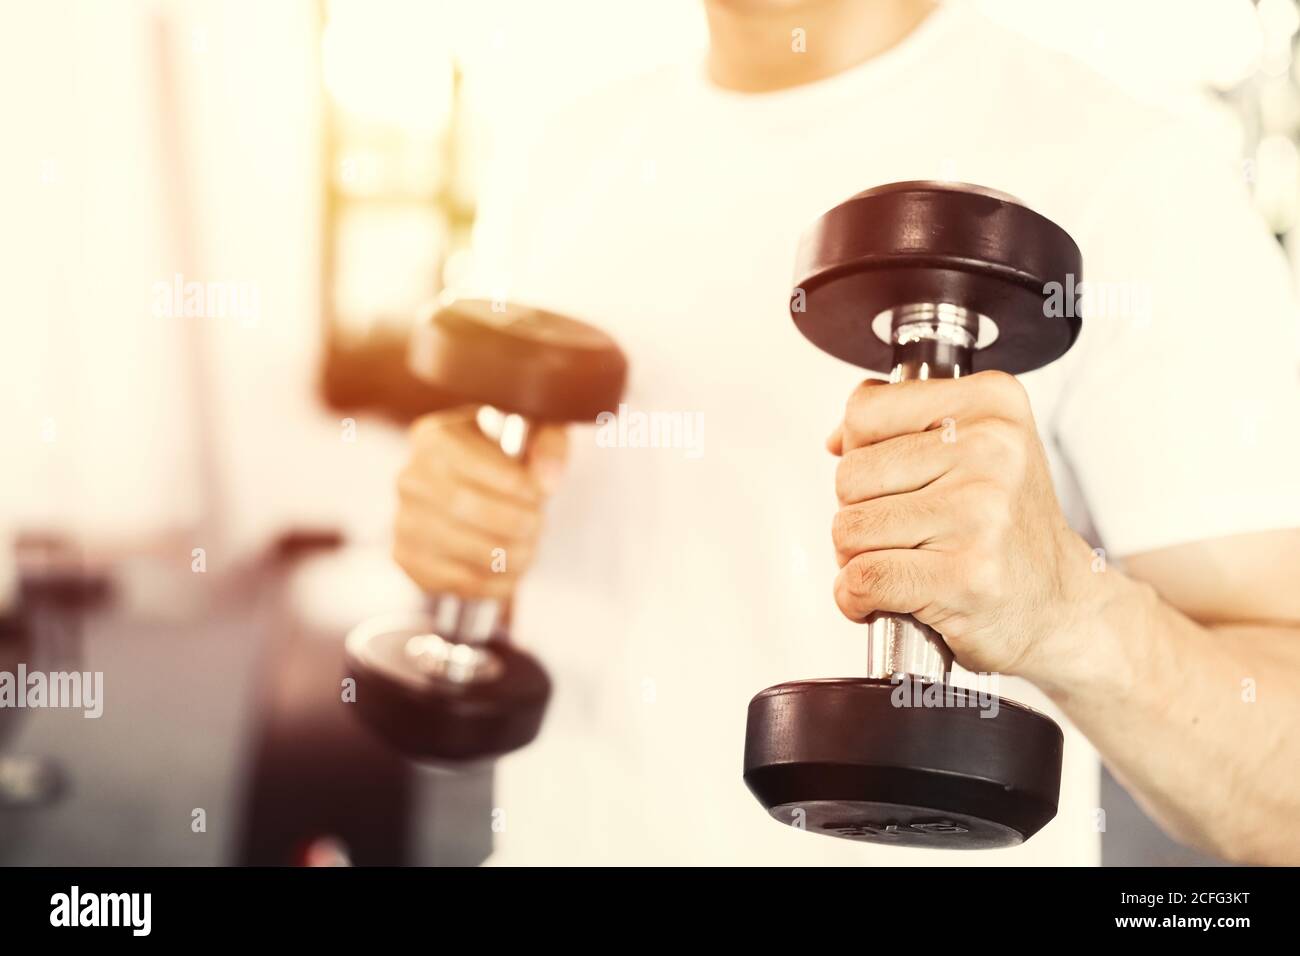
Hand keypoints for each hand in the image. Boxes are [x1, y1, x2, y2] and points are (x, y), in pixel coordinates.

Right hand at [394, 408, 566, 600]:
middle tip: (538, 524)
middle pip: (468, 508)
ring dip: (513, 556)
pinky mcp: (408, 559)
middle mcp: (411, 478)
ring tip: (529, 547)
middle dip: (518, 523)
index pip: (485, 468)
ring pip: (467, 550)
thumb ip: (549, 442)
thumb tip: (547, 481)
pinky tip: (511, 569)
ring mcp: (404, 521)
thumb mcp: (530, 429)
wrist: (462, 485)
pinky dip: (497, 583)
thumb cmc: (500, 456)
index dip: (524, 488)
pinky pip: (459, 582)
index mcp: (436, 438)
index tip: (542, 494)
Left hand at [827, 371, 1100, 678]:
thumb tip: (836, 440)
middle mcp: (991, 451)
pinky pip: (863, 579)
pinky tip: (892, 596)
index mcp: (991, 404)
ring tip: (906, 562)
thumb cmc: (1007, 531)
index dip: (859, 454)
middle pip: (849, 475)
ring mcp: (979, 514)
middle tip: (904, 532)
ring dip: (858, 558)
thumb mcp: (975, 449)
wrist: (1061, 606)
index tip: (895, 480)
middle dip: (859, 512)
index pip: (864, 411)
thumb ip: (901, 428)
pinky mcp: (964, 575)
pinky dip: (857, 597)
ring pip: (848, 529)